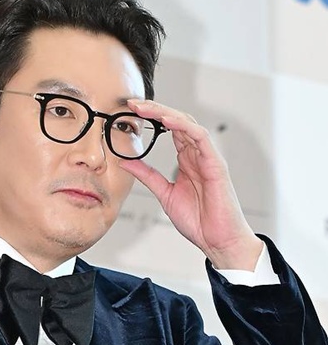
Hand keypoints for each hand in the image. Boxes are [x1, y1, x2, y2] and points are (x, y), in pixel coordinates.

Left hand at [119, 100, 262, 270]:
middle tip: (133, 103)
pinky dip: (183, 126)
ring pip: (187, 124)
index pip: (169, 129)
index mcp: (186, 160)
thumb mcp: (164, 194)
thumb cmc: (198, 220)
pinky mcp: (215, 164)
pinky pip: (200, 137)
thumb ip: (147, 175)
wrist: (218, 241)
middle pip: (177, 121)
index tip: (130, 111)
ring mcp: (207, 157)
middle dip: (155, 110)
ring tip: (145, 108)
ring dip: (165, 113)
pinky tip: (167, 120)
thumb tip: (126, 162)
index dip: (151, 117)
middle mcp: (197, 154)